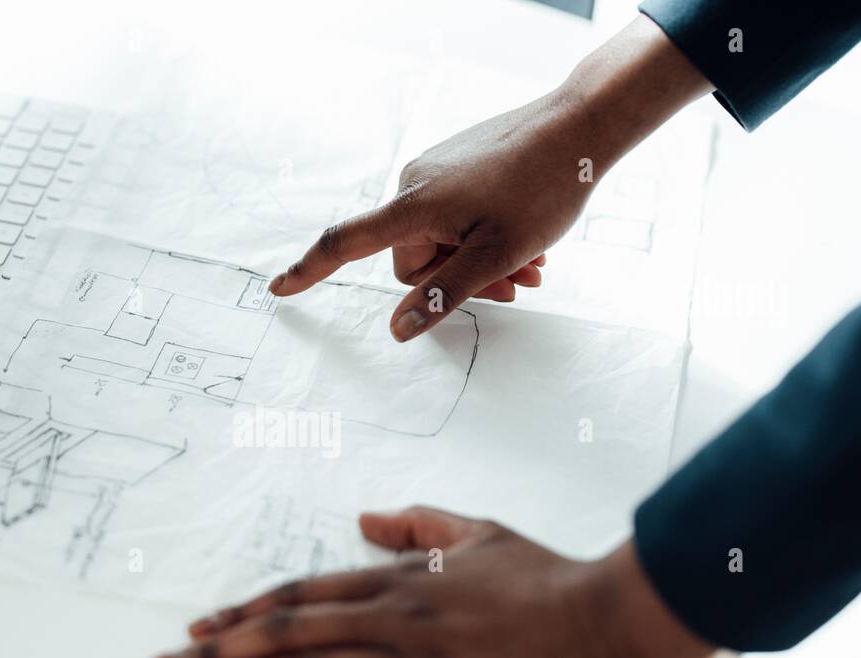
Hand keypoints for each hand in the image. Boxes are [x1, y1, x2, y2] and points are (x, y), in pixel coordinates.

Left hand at [152, 506, 710, 657]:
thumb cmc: (546, 575)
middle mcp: (395, 617)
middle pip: (288, 631)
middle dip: (218, 651)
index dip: (245, 610)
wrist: (609, 619)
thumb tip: (364, 521)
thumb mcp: (478, 531)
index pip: (303, 592)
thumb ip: (417, 523)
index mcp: (402, 577)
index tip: (201, 626)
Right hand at [269, 94, 574, 341]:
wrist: (580, 124)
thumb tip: (397, 330)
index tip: (280, 289)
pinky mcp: (460, 167)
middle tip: (514, 286)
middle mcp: (416, 184)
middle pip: (415, 259)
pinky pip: (459, 217)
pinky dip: (486, 236)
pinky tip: (526, 242)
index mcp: (414, 206)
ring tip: (531, 266)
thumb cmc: (542, 188)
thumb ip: (444, 296)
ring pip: (444, 241)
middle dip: (457, 279)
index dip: (310, 271)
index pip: (346, 244)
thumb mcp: (495, 255)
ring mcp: (438, 173)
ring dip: (480, 261)